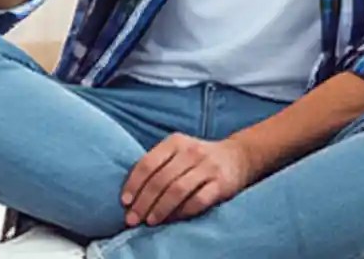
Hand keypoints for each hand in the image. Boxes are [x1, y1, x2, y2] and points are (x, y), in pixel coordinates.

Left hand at [121, 133, 256, 226]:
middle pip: (161, 179)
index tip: (125, 202)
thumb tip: (131, 196)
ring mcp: (208, 167)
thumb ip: (157, 166)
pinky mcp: (222, 183)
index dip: (134, 184)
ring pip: (178, 190)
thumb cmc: (198, 158)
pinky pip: (199, 200)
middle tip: (133, 219)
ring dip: (160, 208)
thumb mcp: (177, 151)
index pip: (148, 163)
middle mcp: (192, 151)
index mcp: (176, 142)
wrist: (238, 156)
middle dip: (143, 202)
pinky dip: (183, 211)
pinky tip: (174, 219)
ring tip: (150, 221)